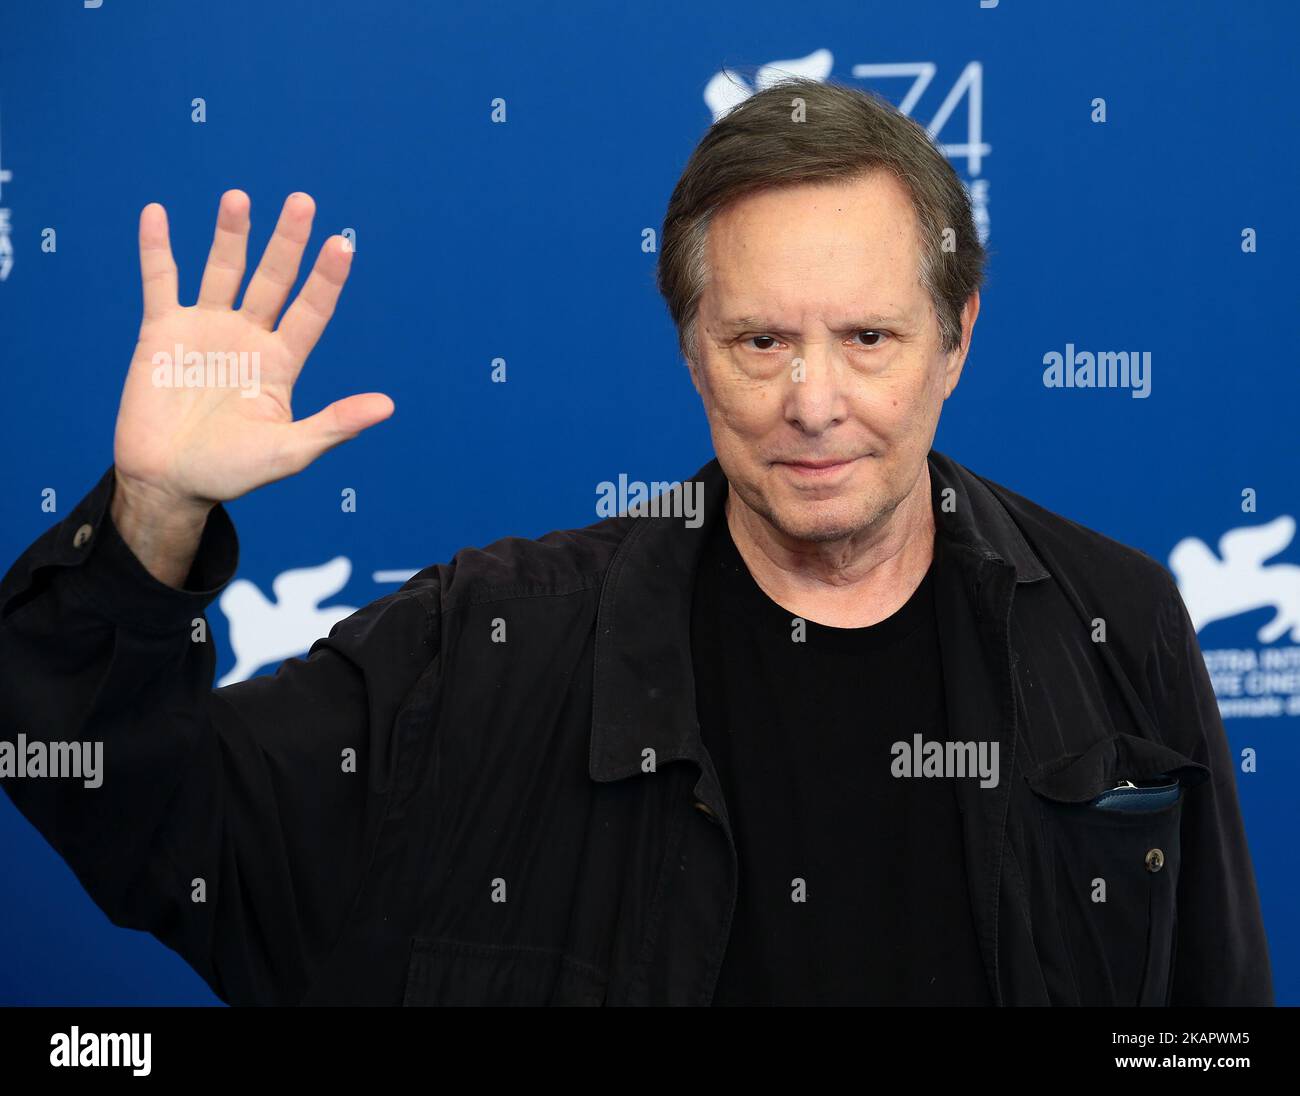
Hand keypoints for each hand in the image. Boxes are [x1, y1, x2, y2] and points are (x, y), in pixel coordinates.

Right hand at [113, 190, 392, 521]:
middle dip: (287, 242)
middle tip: (303, 202)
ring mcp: (206, 329)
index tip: (342, 245)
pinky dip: (157, 249)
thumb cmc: (231, 472)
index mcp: (282, 361)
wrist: (168, 482)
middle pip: (273, 279)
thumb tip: (388, 406)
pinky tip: (157, 213)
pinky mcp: (162, 332)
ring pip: (223, 270)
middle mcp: (249, 336)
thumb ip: (335, 424)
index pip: (311, 310)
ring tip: (240, 198)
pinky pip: (160, 282)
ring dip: (231, 235)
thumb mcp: (290, 451)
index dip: (326, 279)